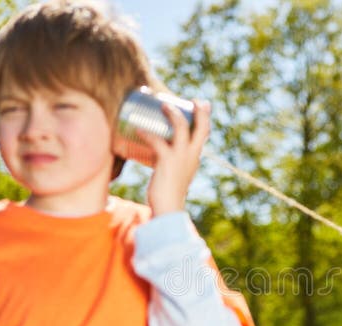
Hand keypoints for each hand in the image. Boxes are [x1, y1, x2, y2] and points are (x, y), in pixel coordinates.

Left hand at [140, 99, 211, 215]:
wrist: (168, 208)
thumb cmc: (168, 192)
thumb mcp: (174, 173)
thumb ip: (167, 161)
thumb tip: (154, 151)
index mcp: (195, 157)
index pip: (204, 133)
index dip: (204, 117)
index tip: (200, 104)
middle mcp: (192, 155)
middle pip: (201, 126)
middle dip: (199, 110)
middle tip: (191, 99)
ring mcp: (181, 157)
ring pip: (181, 127)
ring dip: (173, 113)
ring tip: (163, 103)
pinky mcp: (167, 161)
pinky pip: (157, 141)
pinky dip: (147, 133)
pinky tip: (137, 129)